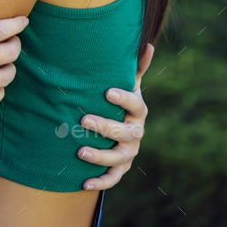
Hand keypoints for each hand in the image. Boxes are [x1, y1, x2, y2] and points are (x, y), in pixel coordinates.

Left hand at [78, 43, 153, 189]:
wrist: (120, 127)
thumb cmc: (119, 100)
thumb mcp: (127, 83)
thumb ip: (135, 67)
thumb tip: (148, 44)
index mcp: (138, 111)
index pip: (136, 105)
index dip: (124, 99)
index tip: (107, 91)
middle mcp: (136, 133)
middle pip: (126, 133)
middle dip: (105, 127)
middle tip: (83, 119)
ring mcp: (129, 152)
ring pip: (119, 158)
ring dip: (100, 156)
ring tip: (79, 151)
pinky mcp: (121, 168)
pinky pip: (113, 178)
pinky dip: (99, 182)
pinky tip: (83, 182)